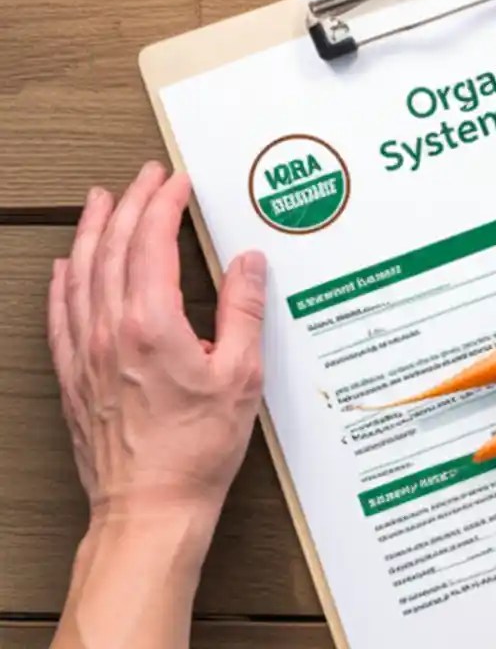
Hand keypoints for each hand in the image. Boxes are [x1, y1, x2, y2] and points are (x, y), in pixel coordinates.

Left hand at [47, 162, 267, 523]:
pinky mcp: (73, 377)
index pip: (152, 243)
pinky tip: (66, 267)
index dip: (164, 204)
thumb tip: (249, 264)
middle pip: (111, 247)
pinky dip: (62, 281)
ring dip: (90, 229)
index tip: (176, 183)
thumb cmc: (197, 451)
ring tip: (100, 201)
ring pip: (80, 272)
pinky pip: (59, 314)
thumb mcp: (241, 377)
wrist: (151, 506)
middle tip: (144, 177)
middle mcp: (110, 331)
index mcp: (152, 325)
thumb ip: (244, 312)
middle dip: (129, 203)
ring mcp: (85, 353)